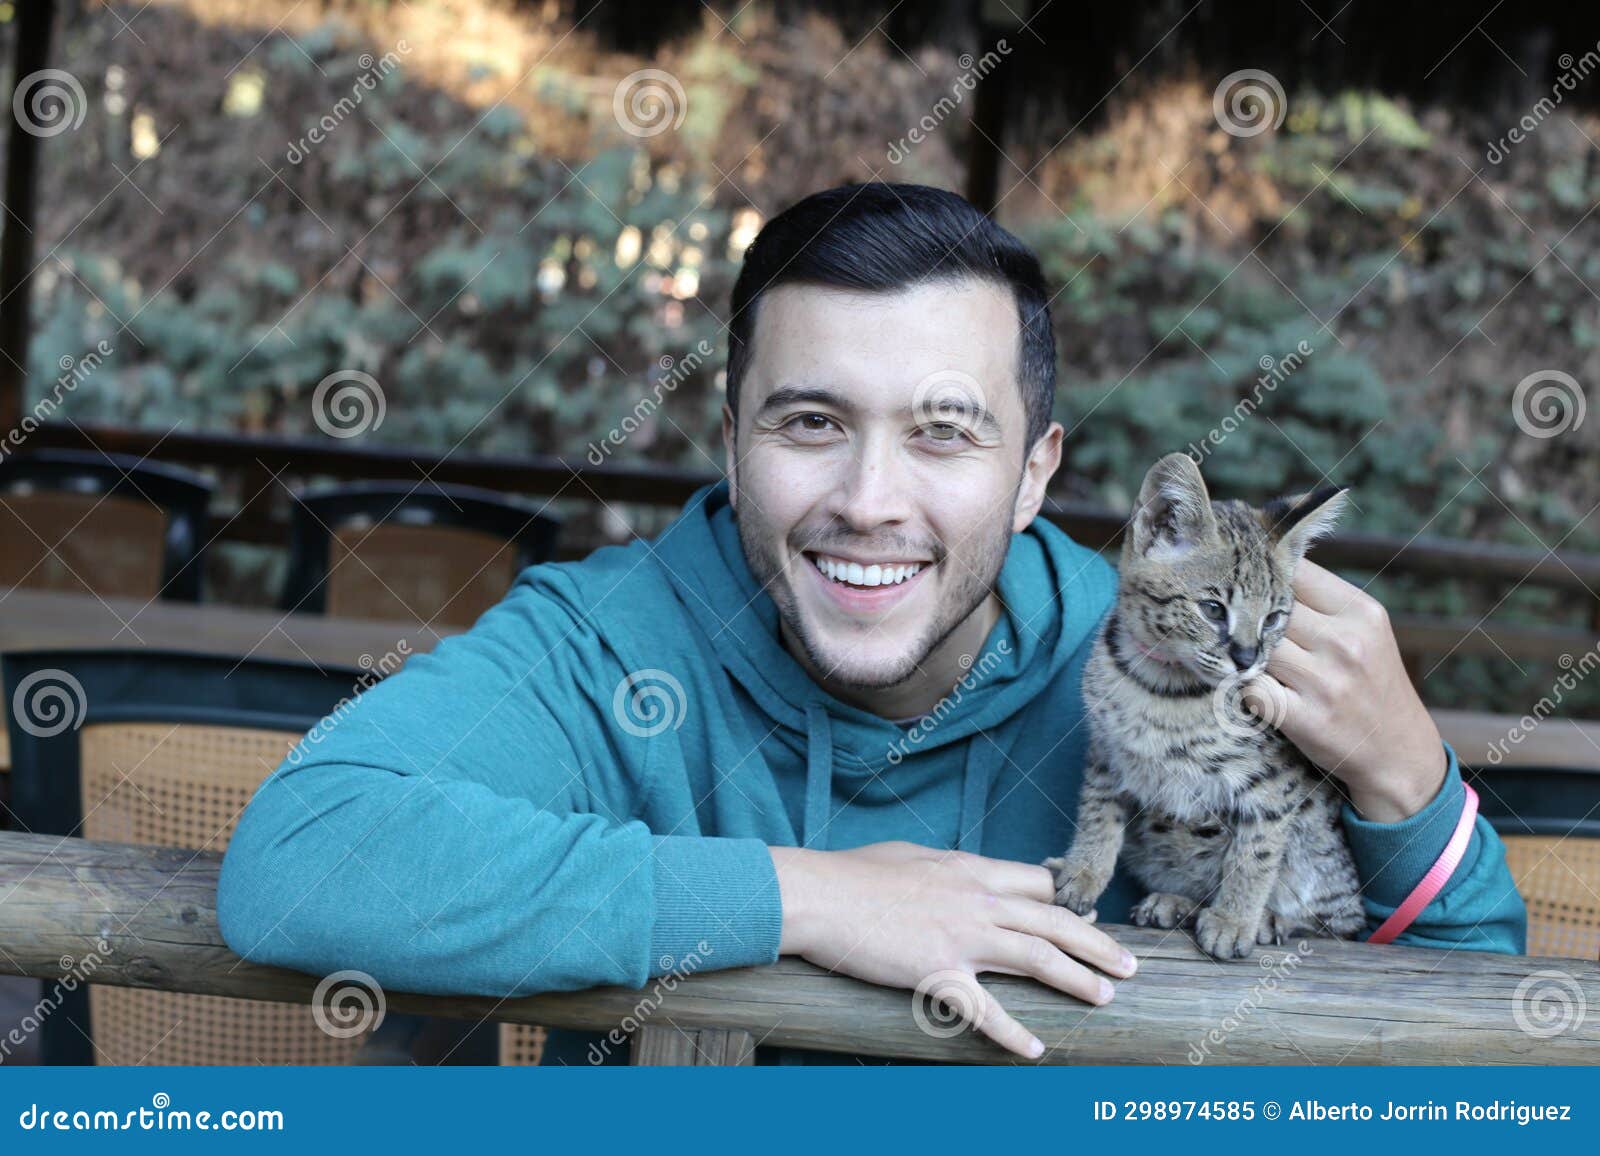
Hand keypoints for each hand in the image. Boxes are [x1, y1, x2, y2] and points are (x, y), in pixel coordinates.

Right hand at [768, 841, 1137, 1058]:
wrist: (820, 894)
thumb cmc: (855, 873)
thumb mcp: (913, 856)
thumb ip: (947, 868)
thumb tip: (961, 872)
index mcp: (971, 869)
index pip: (1038, 883)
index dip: (1071, 902)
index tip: (1090, 918)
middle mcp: (977, 900)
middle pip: (1054, 920)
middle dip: (1097, 943)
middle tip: (1129, 964)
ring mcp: (961, 936)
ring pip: (1037, 957)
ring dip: (1077, 979)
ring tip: (1105, 996)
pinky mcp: (938, 970)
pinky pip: (985, 1009)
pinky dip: (1013, 1033)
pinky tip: (1035, 1050)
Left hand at [1244, 559, 1446, 821]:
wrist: (1398, 752)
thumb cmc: (1371, 682)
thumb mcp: (1366, 631)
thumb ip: (1322, 600)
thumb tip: (1268, 561)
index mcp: (1361, 613)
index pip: (1295, 570)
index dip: (1263, 572)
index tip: (1246, 578)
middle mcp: (1346, 643)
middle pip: (1268, 606)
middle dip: (1247, 613)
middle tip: (1230, 617)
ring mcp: (1325, 682)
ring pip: (1255, 645)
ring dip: (1242, 650)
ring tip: (1242, 653)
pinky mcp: (1304, 718)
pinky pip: (1250, 687)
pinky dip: (1243, 685)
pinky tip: (1250, 685)